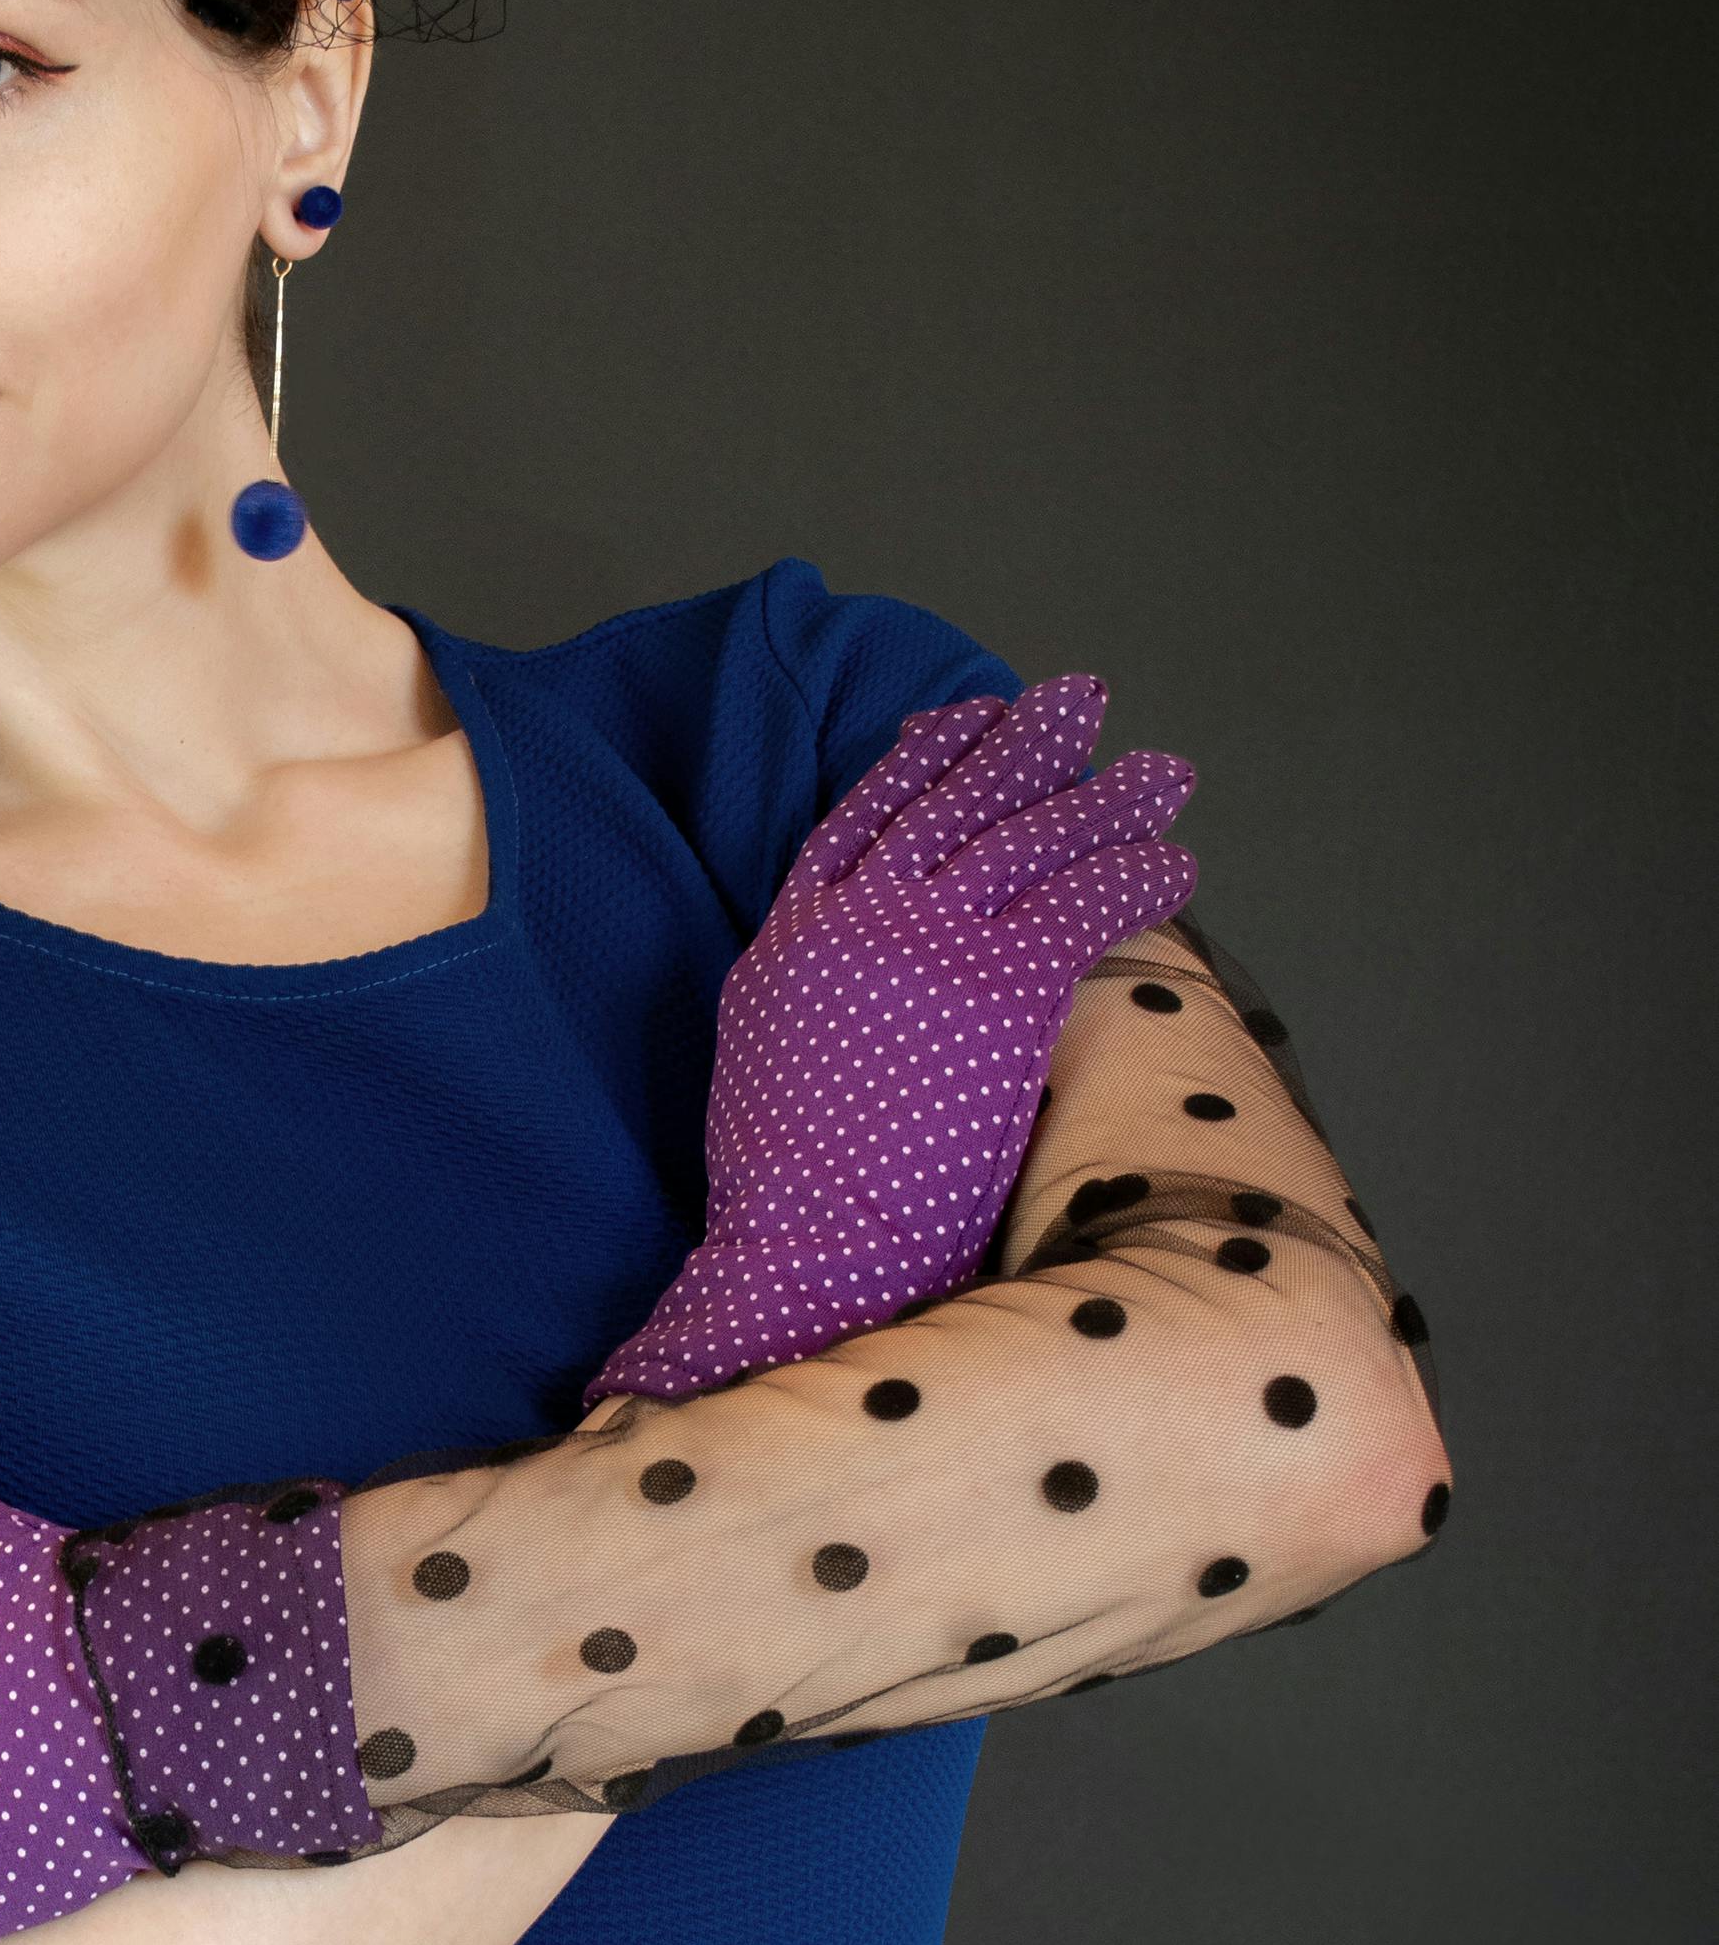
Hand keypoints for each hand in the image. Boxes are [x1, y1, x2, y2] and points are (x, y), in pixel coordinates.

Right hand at [589, 678, 1196, 1405]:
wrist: (811, 1243)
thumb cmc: (790, 1187)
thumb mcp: (771, 1052)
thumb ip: (817, 980)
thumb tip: (860, 957)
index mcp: (797, 934)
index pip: (866, 815)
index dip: (924, 761)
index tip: (965, 718)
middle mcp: (863, 917)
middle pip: (957, 805)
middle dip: (1027, 747)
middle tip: (1080, 701)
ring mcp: (933, 943)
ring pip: (1031, 841)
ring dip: (1107, 799)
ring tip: (1163, 773)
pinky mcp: (1001, 985)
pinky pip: (1085, 903)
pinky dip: (1135, 875)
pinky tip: (1174, 862)